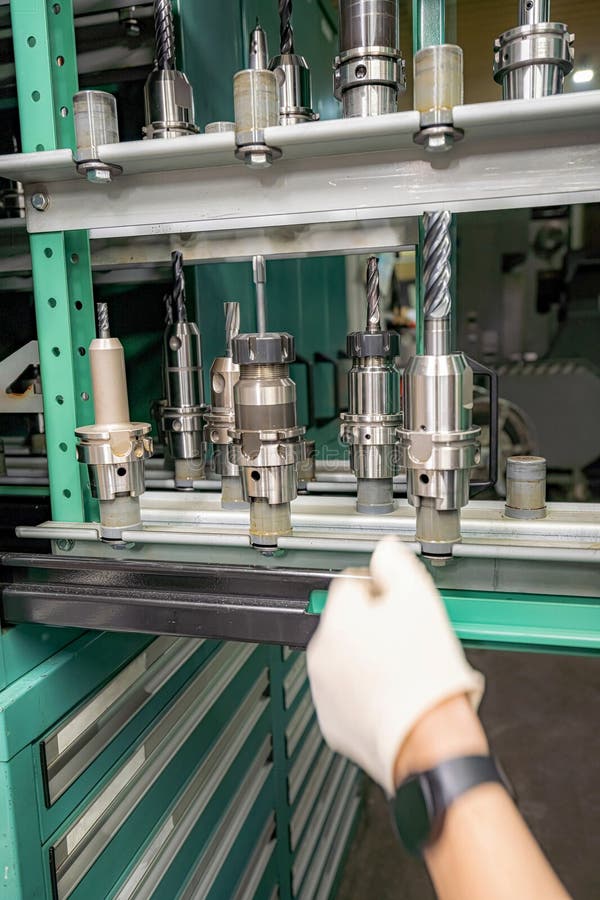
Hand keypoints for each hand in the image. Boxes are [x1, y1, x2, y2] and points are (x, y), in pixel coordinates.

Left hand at [307, 536, 483, 794]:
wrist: (428, 738)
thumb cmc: (426, 675)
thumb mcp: (419, 598)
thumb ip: (396, 563)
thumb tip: (385, 551)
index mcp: (337, 618)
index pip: (352, 583)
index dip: (383, 589)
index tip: (402, 604)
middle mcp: (321, 652)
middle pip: (348, 622)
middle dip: (375, 625)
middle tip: (409, 638)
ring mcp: (324, 689)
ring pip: (346, 659)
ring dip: (369, 658)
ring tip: (405, 669)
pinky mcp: (333, 721)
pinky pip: (348, 694)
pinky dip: (366, 692)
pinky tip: (394, 693)